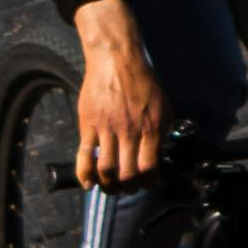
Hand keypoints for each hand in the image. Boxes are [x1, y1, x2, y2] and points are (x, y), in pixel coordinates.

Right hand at [73, 0, 166, 187]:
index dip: (147, 183)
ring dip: (108, 185)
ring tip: (109, 186)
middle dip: (128, 188)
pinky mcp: (88, 124)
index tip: (145, 185)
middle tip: (126, 188)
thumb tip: (160, 153)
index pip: (149, 168)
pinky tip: (88, 183)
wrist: (116, 59)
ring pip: (106, 169)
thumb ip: (163, 131)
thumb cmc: (142, 81)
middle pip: (127, 174)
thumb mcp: (163, 106)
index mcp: (151, 128)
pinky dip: (84, 174)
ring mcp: (107, 129)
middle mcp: (129, 131)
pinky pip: (84, 155)